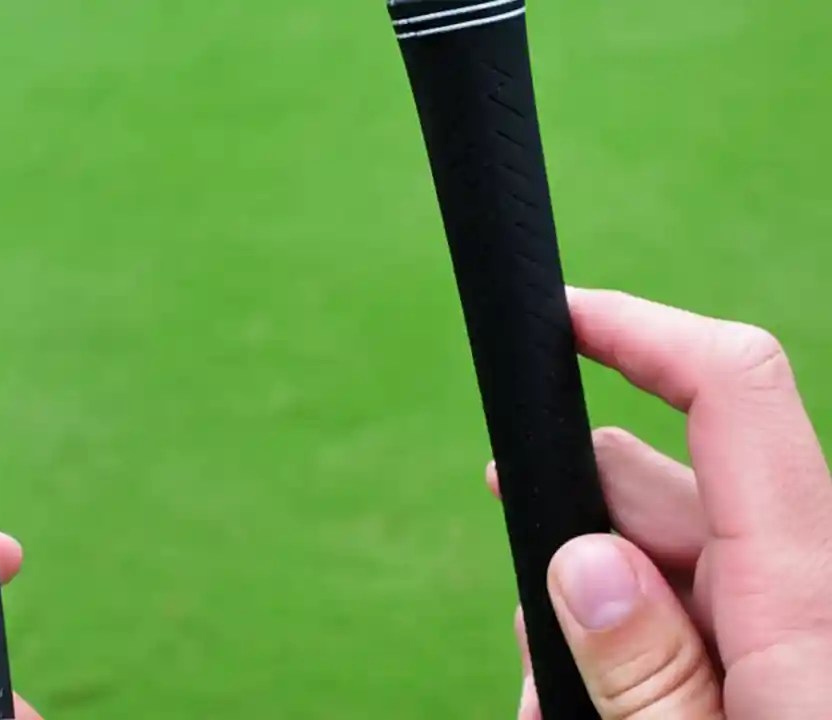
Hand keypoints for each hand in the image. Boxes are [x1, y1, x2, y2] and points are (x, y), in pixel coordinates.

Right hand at [490, 288, 831, 718]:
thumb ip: (648, 672)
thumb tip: (580, 557)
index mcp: (806, 596)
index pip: (731, 392)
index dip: (640, 330)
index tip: (556, 316)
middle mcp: (806, 584)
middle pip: (664, 490)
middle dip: (567, 530)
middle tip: (522, 614)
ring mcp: (792, 616)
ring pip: (662, 558)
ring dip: (586, 611)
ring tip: (553, 706)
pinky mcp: (780, 649)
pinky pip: (688, 615)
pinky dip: (626, 647)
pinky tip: (583, 707)